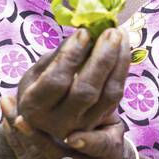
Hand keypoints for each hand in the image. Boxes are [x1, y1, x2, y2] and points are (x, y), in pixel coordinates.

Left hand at [0, 99, 129, 158]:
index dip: (87, 142)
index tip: (71, 137)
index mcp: (109, 150)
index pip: (100, 146)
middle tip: (20, 119)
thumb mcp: (106, 110)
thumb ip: (97, 100)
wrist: (94, 151)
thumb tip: (82, 76)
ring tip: (8, 108)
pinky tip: (6, 120)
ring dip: (20, 135)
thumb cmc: (101, 120)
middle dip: (38, 139)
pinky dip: (14, 141)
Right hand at [14, 26, 130, 142]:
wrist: (44, 124)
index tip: (83, 33)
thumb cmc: (36, 90)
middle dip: (101, 59)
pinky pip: (116, 96)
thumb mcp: (36, 73)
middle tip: (110, 31)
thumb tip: (83, 34)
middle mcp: (59, 122)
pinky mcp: (100, 123)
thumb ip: (58, 56)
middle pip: (85, 92)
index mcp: (35, 107)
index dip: (71, 56)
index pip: (55, 81)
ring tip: (121, 35)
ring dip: (118, 62)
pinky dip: (122, 70)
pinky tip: (123, 50)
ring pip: (108, 96)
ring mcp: (82, 126)